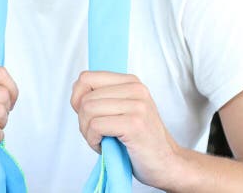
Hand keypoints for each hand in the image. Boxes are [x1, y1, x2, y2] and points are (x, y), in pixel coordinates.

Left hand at [70, 71, 184, 189]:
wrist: (167, 165)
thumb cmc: (139, 140)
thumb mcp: (120, 110)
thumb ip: (101, 97)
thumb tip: (75, 93)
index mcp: (130, 82)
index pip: (86, 78)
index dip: (78, 98)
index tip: (87, 115)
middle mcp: (135, 89)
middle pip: (85, 97)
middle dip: (82, 120)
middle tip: (96, 134)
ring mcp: (137, 106)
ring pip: (88, 110)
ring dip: (87, 131)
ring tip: (101, 140)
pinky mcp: (135, 124)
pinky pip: (96, 126)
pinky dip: (93, 140)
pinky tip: (105, 146)